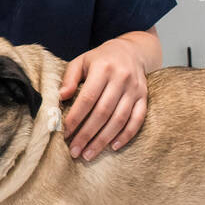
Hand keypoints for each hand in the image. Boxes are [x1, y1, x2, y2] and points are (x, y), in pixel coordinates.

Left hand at [59, 35, 149, 159]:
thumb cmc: (101, 59)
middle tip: (75, 151)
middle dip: (87, 134)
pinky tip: (113, 147)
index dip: (76, 118)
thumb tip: (61, 97)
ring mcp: (135, 89)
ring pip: (119, 119)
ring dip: (103, 140)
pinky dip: (126, 135)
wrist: (133, 50)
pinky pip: (137, 120)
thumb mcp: (82, 61)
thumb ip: (70, 78)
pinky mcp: (144, 97)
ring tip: (89, 154)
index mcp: (103, 68)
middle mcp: (121, 79)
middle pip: (103, 112)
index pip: (88, 98)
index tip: (66, 133)